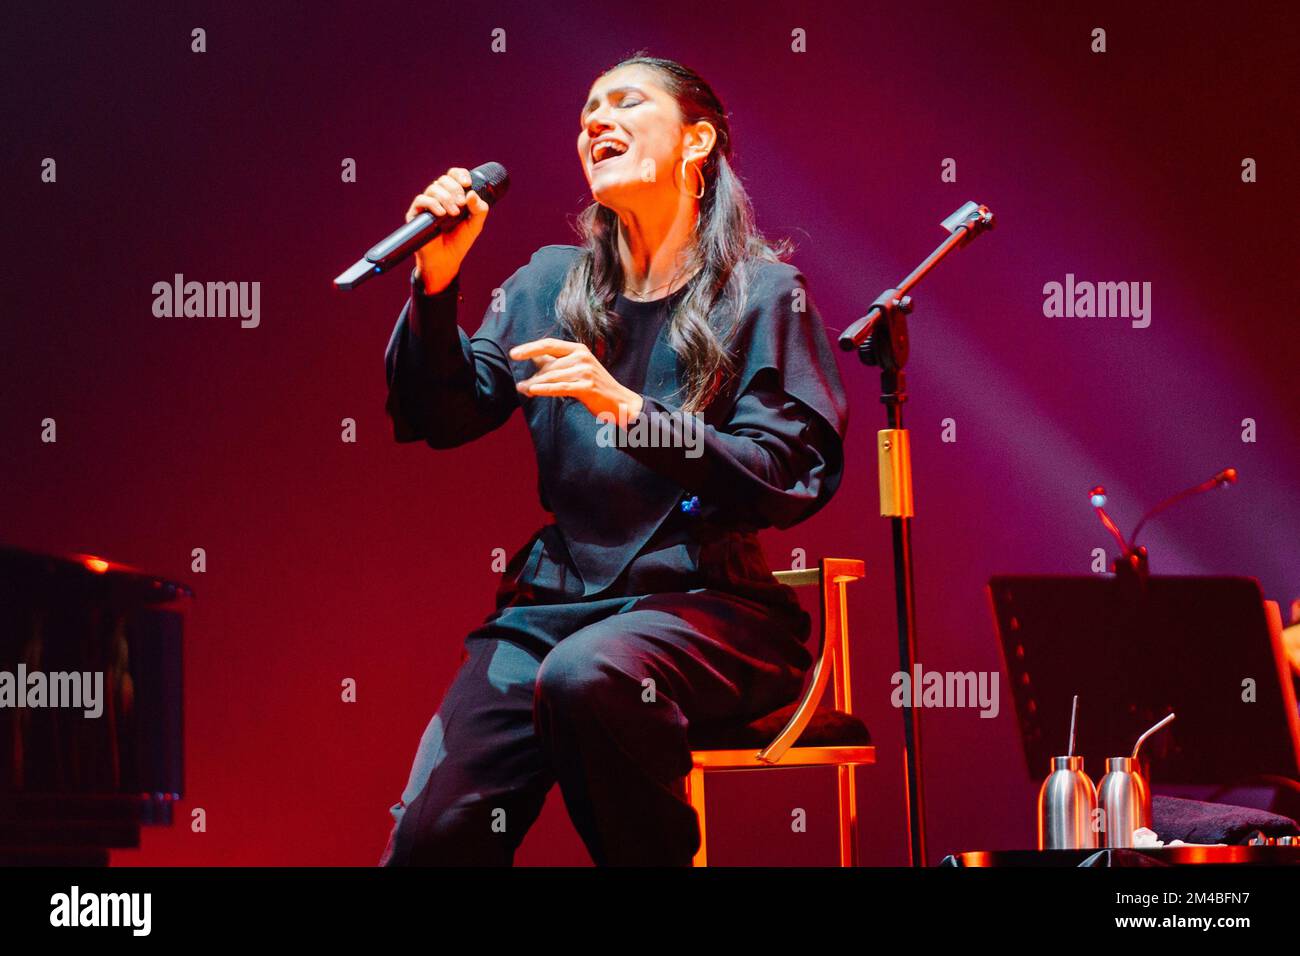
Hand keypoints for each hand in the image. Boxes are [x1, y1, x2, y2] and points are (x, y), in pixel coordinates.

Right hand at [406, 167, 490, 295]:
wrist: (446, 261)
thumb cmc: (459, 242)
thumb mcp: (475, 225)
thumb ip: (479, 210)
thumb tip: (472, 194)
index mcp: (453, 196)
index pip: (453, 176)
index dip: (460, 174)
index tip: (467, 183)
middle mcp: (438, 197)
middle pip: (443, 180)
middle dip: (455, 189)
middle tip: (462, 204)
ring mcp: (426, 205)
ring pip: (433, 188)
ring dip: (446, 198)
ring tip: (454, 213)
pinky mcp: (416, 214)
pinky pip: (421, 200)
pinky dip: (433, 204)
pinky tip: (442, 213)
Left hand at [509, 338, 643, 421]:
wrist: (620, 402)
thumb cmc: (596, 386)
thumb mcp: (577, 369)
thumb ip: (557, 363)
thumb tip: (534, 357)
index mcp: (578, 349)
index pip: (549, 344)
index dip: (530, 348)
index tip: (513, 354)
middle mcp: (582, 357)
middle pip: (549, 365)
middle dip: (533, 376)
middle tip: (520, 386)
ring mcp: (585, 371)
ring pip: (552, 377)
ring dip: (535, 385)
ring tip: (523, 390)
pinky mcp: (587, 387)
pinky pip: (560, 388)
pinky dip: (545, 389)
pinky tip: (532, 391)